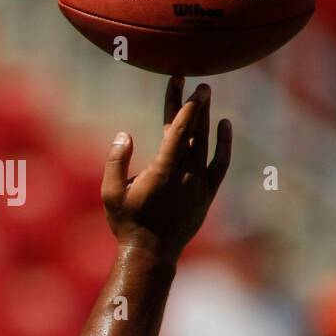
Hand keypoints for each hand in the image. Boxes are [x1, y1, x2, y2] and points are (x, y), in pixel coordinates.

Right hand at [101, 77, 231, 265]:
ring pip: (206, 143)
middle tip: (198, 82)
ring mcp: (199, 184)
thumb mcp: (110, 193)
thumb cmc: (127, 222)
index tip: (185, 84)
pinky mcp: (207, 193)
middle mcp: (186, 174)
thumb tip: (125, 135)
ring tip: (205, 96)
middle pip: (192, 131)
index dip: (182, 104)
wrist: (152, 252)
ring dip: (205, 118)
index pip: (177, 130)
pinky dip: (225, 143)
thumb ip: (116, 161)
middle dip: (194, 104)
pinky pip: (220, 163)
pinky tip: (225, 125)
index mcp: (163, 171)